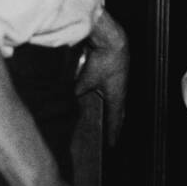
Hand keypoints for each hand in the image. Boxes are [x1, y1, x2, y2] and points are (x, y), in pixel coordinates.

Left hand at [76, 9, 128, 144]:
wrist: (112, 40)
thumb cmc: (104, 61)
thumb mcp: (85, 81)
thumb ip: (76, 94)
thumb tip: (65, 104)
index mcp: (117, 96)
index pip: (115, 120)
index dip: (113, 133)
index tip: (112, 145)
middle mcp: (121, 91)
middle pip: (120, 112)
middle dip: (116, 124)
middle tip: (113, 136)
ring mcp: (120, 81)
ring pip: (116, 101)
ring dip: (113, 110)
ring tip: (109, 119)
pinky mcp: (116, 72)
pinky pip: (112, 90)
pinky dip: (109, 97)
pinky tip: (101, 94)